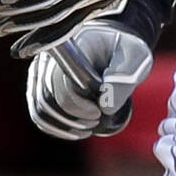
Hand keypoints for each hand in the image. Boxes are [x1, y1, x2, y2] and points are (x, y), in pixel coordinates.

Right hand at [26, 19, 153, 140]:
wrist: (115, 45)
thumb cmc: (126, 48)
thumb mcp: (136, 57)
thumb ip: (123, 79)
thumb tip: (105, 106)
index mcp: (69, 46)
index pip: (59, 82)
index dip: (77, 105)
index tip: (98, 113)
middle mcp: (48, 57)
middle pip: (47, 99)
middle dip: (73, 118)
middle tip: (96, 122)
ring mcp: (40, 72)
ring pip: (40, 110)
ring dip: (65, 126)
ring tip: (89, 127)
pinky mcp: (40, 86)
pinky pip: (39, 114)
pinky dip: (56, 128)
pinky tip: (76, 130)